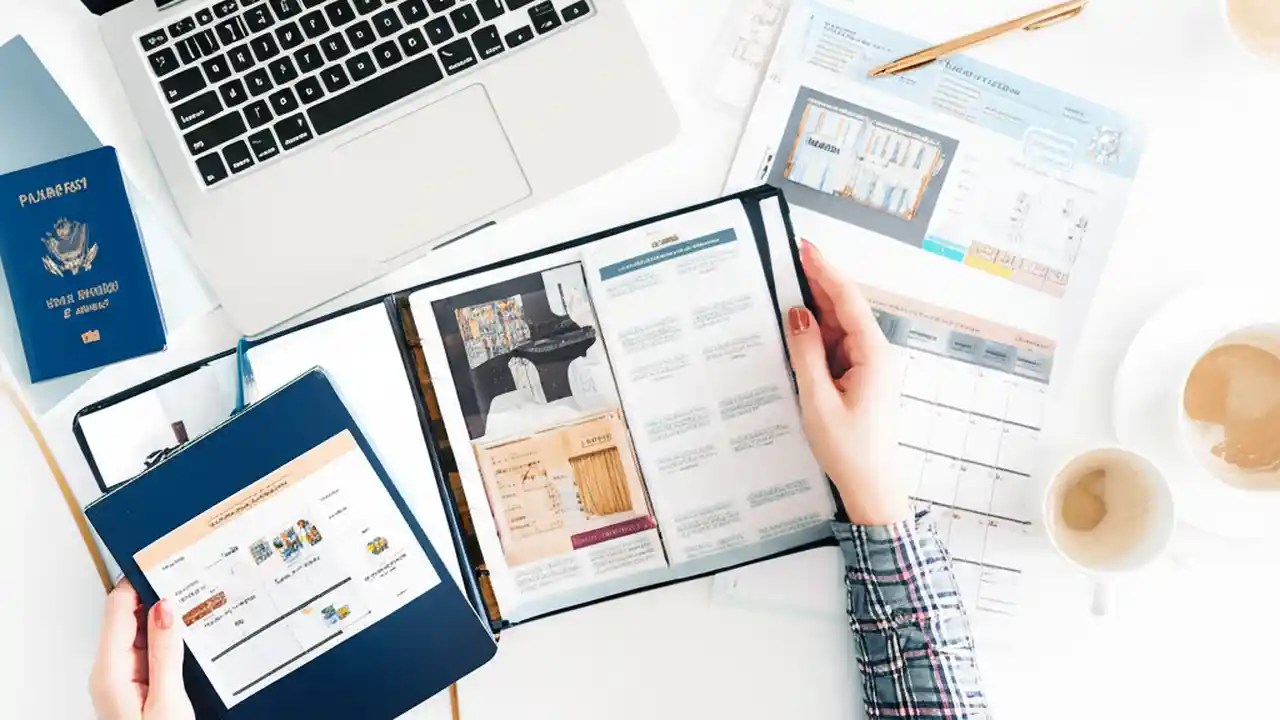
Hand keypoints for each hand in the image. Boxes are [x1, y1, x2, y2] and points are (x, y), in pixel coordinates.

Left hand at [90, 579, 194, 719]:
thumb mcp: (168, 701)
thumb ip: (165, 653)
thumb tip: (164, 609)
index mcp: (110, 673)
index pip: (117, 609)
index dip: (138, 583)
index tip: (162, 565)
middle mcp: (109, 673)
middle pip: (126, 617)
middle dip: (156, 598)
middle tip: (187, 584)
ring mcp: (119, 679)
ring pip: (138, 633)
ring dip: (163, 620)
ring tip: (193, 609)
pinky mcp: (132, 685)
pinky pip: (146, 650)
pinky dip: (164, 640)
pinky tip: (185, 639)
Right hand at [786, 240, 910, 525]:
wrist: (872, 489)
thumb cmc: (850, 451)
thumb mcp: (818, 400)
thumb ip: (806, 353)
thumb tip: (797, 313)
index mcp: (873, 355)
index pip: (847, 300)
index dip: (825, 271)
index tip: (806, 247)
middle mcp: (874, 355)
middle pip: (844, 308)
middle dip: (817, 282)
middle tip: (789, 258)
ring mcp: (868, 367)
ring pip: (838, 328)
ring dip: (813, 311)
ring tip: (784, 288)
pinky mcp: (859, 380)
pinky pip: (835, 348)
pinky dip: (815, 337)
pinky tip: (794, 331)